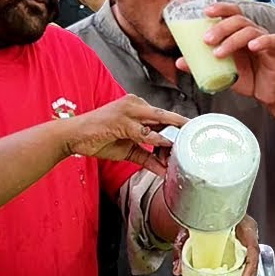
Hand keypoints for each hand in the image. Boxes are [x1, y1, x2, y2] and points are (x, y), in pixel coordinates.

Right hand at [62, 95, 187, 174]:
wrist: (74, 136)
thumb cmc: (99, 138)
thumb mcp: (128, 150)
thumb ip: (147, 158)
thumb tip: (164, 171)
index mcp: (138, 107)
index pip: (164, 118)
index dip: (179, 130)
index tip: (194, 138)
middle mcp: (136, 104)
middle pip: (167, 116)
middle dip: (184, 128)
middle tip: (200, 138)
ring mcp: (129, 110)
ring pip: (159, 121)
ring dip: (173, 137)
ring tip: (185, 149)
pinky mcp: (121, 120)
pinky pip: (144, 132)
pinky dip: (157, 141)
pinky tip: (167, 147)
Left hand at [171, 215, 259, 275]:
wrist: (203, 210)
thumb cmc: (204, 216)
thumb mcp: (193, 228)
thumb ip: (183, 246)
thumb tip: (178, 269)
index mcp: (241, 226)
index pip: (252, 246)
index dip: (250, 265)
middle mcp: (246, 235)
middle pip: (253, 260)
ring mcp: (244, 244)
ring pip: (251, 265)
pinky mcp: (239, 252)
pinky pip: (243, 266)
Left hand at [176, 2, 274, 106]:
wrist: (266, 93)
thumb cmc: (245, 77)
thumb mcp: (220, 72)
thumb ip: (202, 65)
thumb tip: (179, 62)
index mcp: (238, 32)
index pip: (231, 12)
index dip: (220, 8)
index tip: (205, 12)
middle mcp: (252, 31)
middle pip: (238, 19)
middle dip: (220, 27)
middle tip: (206, 40)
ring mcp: (264, 39)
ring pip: (250, 30)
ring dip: (232, 40)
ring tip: (219, 53)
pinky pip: (272, 40)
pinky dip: (261, 41)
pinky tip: (251, 46)